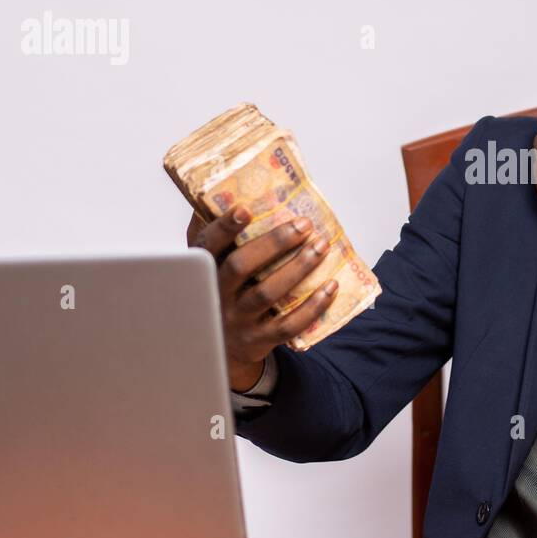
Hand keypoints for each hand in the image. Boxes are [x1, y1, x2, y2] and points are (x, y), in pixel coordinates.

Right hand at [186, 207, 337, 391]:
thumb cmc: (220, 291)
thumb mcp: (207, 262)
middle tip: (304, 224)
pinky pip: (288, 325)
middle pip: (241, 266)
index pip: (208, 246)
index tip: (245, 209)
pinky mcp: (259, 339)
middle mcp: (218, 294)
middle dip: (275, 243)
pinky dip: (312, 306)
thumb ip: (210, 231)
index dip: (224, 228)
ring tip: (322, 246)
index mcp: (205, 269)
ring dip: (298, 268)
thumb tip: (219, 191)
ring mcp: (238, 319)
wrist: (220, 346)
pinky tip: (331, 286)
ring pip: (267, 293)